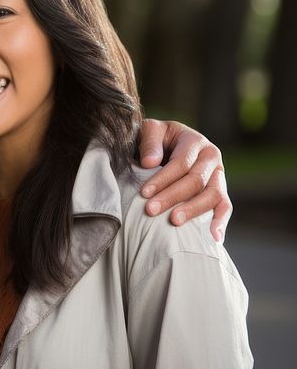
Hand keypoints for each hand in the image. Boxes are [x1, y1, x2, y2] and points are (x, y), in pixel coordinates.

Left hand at [137, 118, 230, 241]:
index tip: (144, 193)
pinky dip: (221, 222)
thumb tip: (150, 162)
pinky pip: (225, 207)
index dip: (163, 178)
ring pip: (213, 195)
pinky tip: (212, 238)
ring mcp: (218, 175)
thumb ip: (150, 142)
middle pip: (196, 180)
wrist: (167, 144)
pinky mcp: (220, 191)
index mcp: (195, 141)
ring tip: (174, 222)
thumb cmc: (156, 139)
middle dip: (172, 196)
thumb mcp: (150, 131)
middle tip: (151, 210)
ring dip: (193, 210)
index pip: (181, 163)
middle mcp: (211, 157)